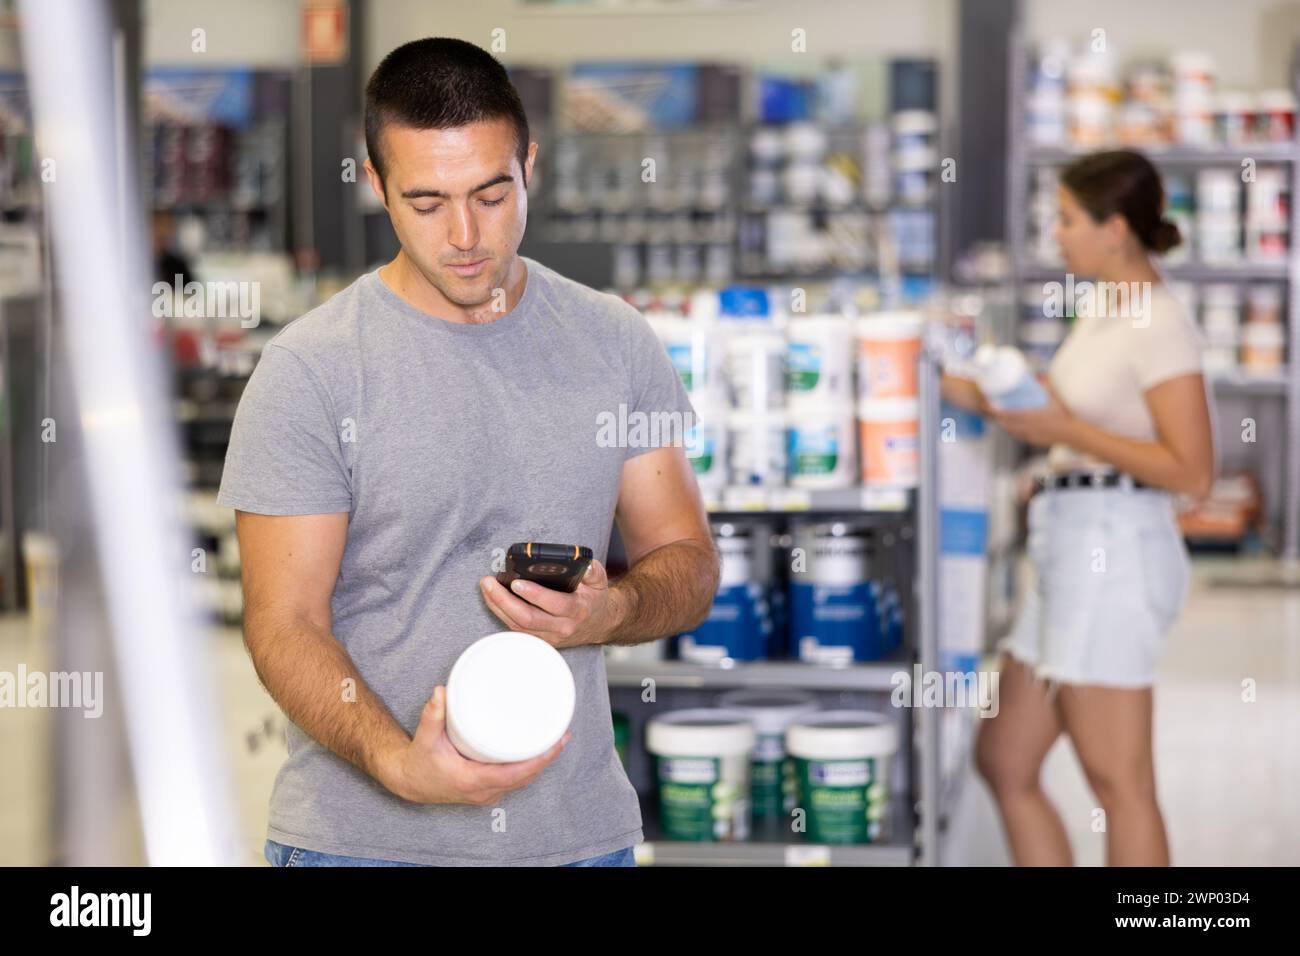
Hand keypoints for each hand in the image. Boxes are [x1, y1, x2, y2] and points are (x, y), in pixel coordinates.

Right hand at [379, 686, 570, 804]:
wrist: (408, 782)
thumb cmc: (419, 762)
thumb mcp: (424, 738)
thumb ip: (432, 716)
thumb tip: (441, 692)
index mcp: (472, 780)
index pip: (516, 774)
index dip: (540, 760)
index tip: (556, 742)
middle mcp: (483, 791)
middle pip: (526, 777)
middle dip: (547, 757)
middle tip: (563, 733)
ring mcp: (486, 793)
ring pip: (523, 781)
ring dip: (541, 763)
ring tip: (557, 739)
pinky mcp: (486, 789)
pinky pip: (515, 781)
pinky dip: (530, 768)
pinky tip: (539, 754)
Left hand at [478, 560, 625, 648]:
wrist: (598, 624)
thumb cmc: (594, 598)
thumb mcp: (599, 581)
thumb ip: (592, 570)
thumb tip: (583, 564)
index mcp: (577, 610)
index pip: (554, 604)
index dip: (534, 594)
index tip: (517, 582)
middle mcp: (562, 627)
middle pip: (528, 618)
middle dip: (504, 600)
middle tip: (489, 582)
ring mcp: (550, 636)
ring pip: (518, 626)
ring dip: (498, 606)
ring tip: (486, 587)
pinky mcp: (540, 640)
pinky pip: (516, 629)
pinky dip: (501, 614)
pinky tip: (492, 599)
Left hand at [990, 381, 1076, 447]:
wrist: (1072, 433)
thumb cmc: (1064, 415)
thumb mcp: (1055, 397)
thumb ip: (1046, 384)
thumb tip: (1037, 376)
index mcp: (1030, 416)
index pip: (1006, 414)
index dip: (994, 410)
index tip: (987, 404)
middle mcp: (1026, 427)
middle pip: (1003, 423)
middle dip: (994, 416)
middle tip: (989, 408)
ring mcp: (1028, 435)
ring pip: (1009, 430)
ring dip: (1002, 422)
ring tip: (998, 415)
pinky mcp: (1031, 440)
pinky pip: (1017, 435)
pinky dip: (1011, 429)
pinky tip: (1011, 424)